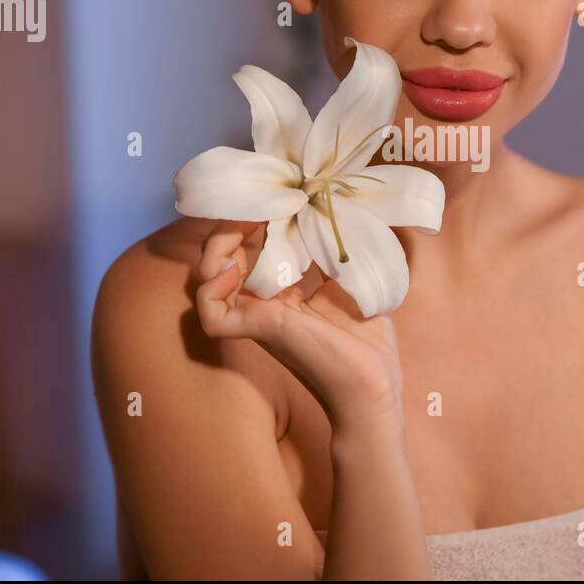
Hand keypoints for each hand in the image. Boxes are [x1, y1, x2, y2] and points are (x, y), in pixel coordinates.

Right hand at [192, 220, 404, 434]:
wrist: (375, 387)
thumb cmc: (367, 343)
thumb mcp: (353, 284)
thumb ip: (338, 255)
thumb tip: (336, 215)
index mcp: (285, 292)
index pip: (251, 246)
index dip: (254, 218)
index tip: (276, 197)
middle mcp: (265, 302)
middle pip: (225, 254)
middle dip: (233, 222)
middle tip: (258, 205)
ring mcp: (259, 316)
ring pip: (209, 276)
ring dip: (217, 245)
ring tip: (243, 226)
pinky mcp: (262, 329)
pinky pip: (212, 314)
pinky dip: (210, 291)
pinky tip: (233, 270)